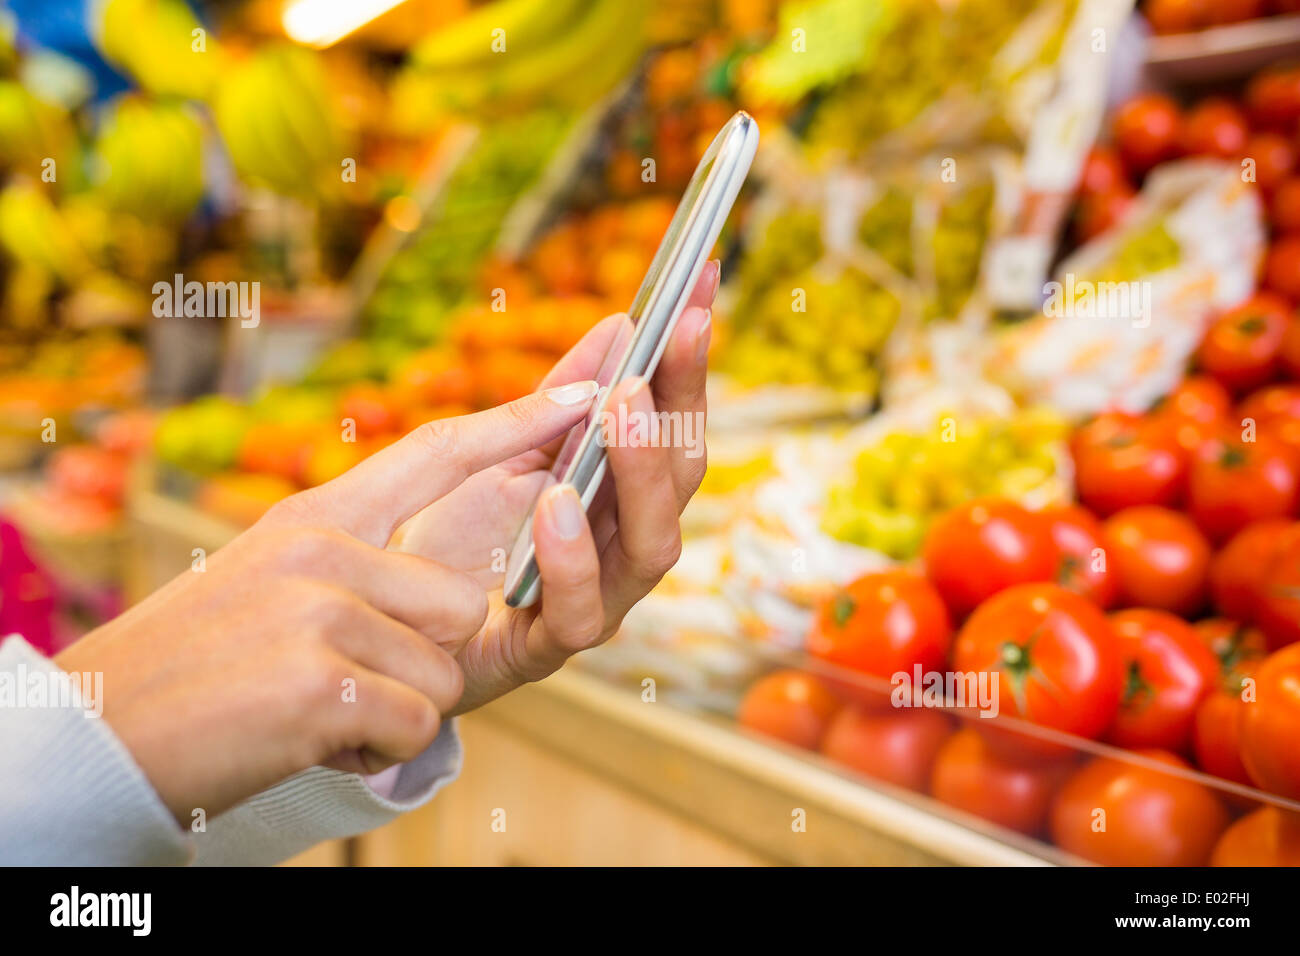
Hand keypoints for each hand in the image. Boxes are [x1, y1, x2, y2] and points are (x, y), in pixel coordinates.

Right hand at [55, 383, 598, 821]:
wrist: (108, 731)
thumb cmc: (205, 661)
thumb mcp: (277, 577)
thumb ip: (366, 557)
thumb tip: (465, 584)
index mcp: (318, 516)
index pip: (439, 450)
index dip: (521, 421)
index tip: (591, 383)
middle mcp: (321, 548)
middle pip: (462, 602)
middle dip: (423, 656)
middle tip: (339, 670)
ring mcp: (320, 610)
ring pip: (444, 670)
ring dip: (393, 706)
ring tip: (312, 705)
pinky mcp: (321, 682)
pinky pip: (415, 722)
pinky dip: (372, 746)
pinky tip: (305, 734)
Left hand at [400, 260, 718, 712]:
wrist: (370, 626)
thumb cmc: (437, 537)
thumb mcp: (488, 449)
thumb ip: (548, 400)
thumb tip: (618, 326)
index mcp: (609, 495)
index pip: (670, 424)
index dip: (688, 360)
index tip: (701, 286)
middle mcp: (614, 545)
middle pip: (678, 480)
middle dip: (678, 406)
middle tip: (671, 341)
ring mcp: (588, 598)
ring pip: (652, 547)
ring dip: (640, 473)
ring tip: (621, 409)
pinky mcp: (541, 648)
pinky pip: (579, 612)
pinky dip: (573, 558)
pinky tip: (555, 503)